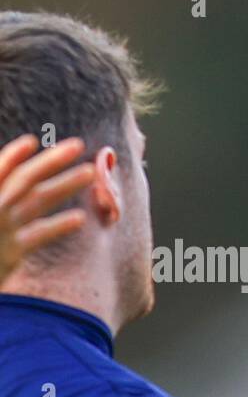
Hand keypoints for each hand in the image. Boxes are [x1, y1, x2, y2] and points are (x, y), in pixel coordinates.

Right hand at [0, 136, 95, 283]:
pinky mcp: (9, 255)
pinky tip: (81, 219)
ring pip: (35, 201)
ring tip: (90, 173)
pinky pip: (37, 236)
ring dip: (63, 184)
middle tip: (78, 144)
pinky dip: (58, 226)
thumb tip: (20, 193)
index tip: (32, 141)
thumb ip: (4, 205)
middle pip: (23, 181)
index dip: (12, 157)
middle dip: (49, 161)